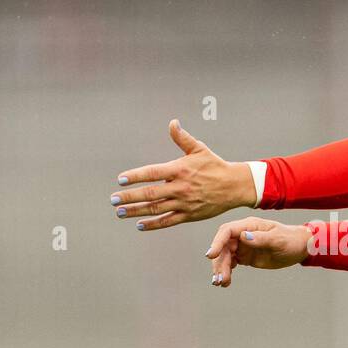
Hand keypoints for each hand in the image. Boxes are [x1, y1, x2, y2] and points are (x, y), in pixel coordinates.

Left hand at [111, 119, 256, 229]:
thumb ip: (182, 138)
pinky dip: (153, 224)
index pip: (152, 173)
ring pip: (155, 209)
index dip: (135, 176)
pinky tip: (139, 225)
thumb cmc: (215, 165)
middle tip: (113, 199)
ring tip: (120, 212)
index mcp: (180, 170)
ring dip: (136, 211)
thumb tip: (172, 122)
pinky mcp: (189, 215)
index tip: (120, 179)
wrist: (235, 186)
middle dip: (129, 197)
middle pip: (149, 194)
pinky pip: (168, 221)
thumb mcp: (199, 149)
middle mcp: (180, 187)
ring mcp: (184, 203)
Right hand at [205, 217, 311, 286]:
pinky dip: (227, 272)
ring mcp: (243, 245)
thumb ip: (261, 238)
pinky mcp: (245, 256)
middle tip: (219, 279)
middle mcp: (243, 234)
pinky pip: (231, 263)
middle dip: (219, 263)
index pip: (227, 231)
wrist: (299, 247)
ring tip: (221, 283)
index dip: (217, 242)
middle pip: (223, 247)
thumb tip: (243, 236)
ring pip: (225, 257)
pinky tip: (226, 282)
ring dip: (221, 269)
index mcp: (249, 225)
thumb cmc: (291, 240)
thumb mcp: (279, 239)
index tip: (211, 256)